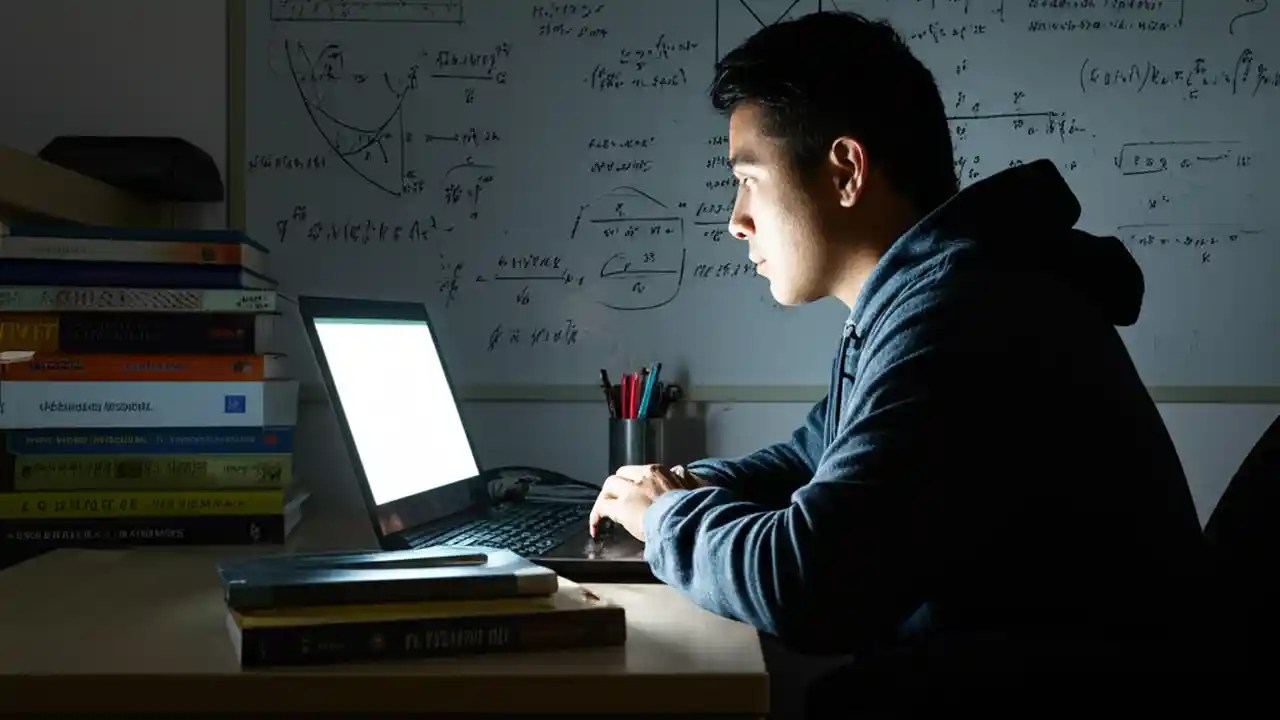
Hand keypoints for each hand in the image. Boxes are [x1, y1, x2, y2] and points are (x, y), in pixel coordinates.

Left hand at [589, 464, 706, 540]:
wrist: (689, 521)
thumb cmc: (694, 509)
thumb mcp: (693, 489)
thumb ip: (685, 480)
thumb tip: (682, 472)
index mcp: (660, 472)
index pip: (640, 472)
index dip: (634, 483)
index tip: (636, 495)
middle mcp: (643, 476)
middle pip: (621, 475)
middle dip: (616, 487)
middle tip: (615, 503)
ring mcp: (631, 490)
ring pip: (609, 486)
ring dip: (605, 499)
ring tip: (603, 517)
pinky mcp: (622, 507)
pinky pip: (601, 507)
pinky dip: (596, 517)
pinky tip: (596, 529)